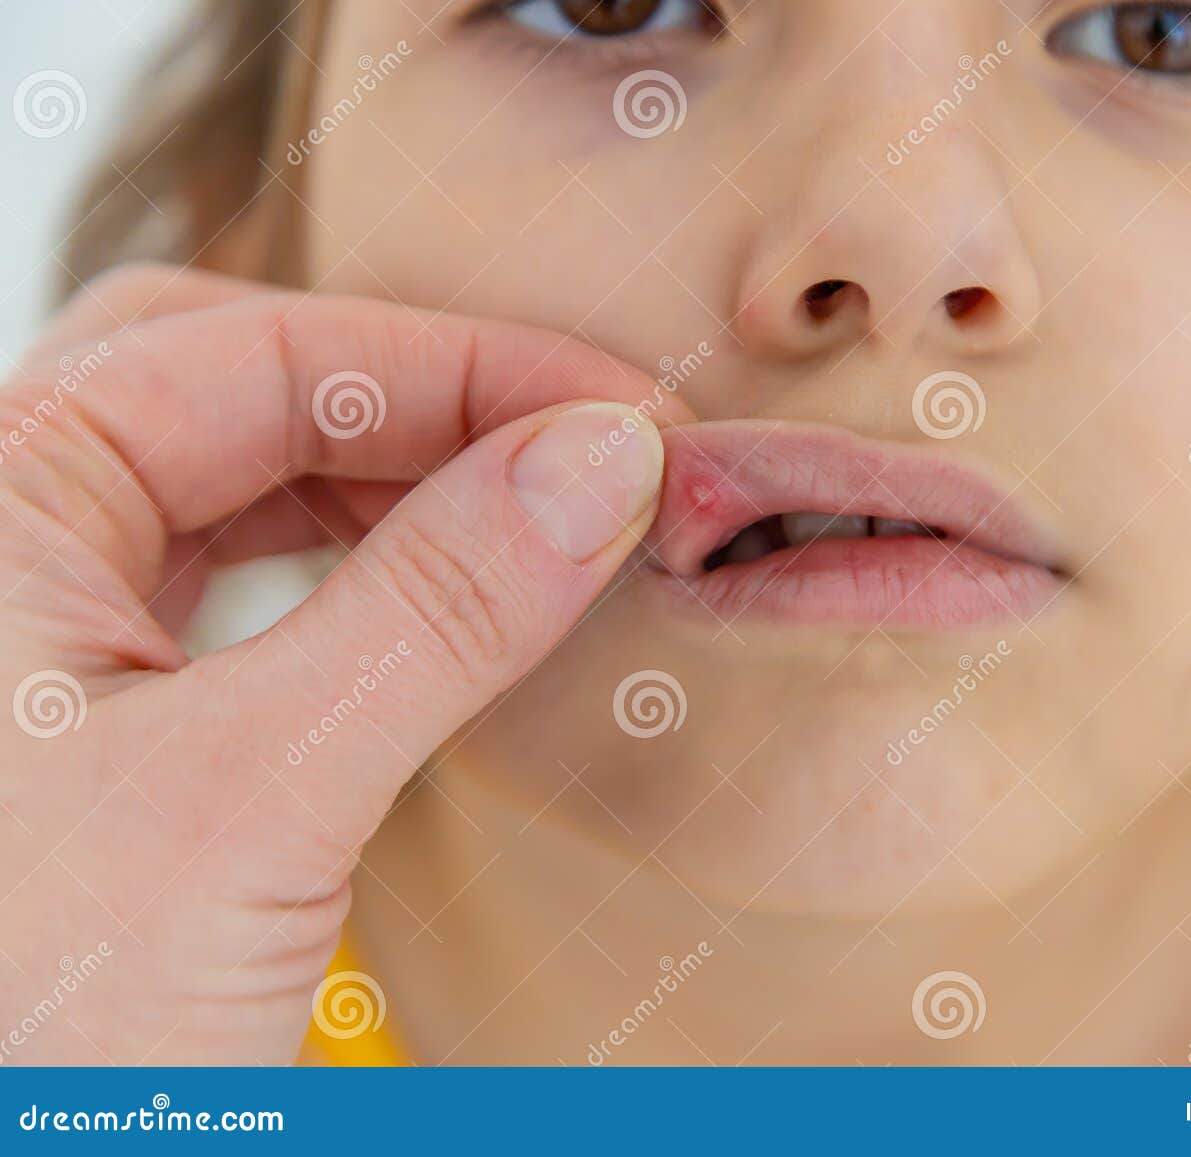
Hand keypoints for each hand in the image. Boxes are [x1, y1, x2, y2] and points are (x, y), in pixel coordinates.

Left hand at [0, 265, 687, 1063]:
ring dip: (402, 482)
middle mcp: (3, 540)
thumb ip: (435, 613)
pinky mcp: (103, 711)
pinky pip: (243, 578)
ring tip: (541, 512)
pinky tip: (450, 591)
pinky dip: (362, 566)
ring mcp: (46, 626)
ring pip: (240, 479)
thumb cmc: (32, 1033)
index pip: (254, 359)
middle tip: (580, 444)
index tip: (619, 412)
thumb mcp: (250, 800)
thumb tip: (602, 463)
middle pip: (236, 387)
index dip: (460, 368)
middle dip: (422, 401)